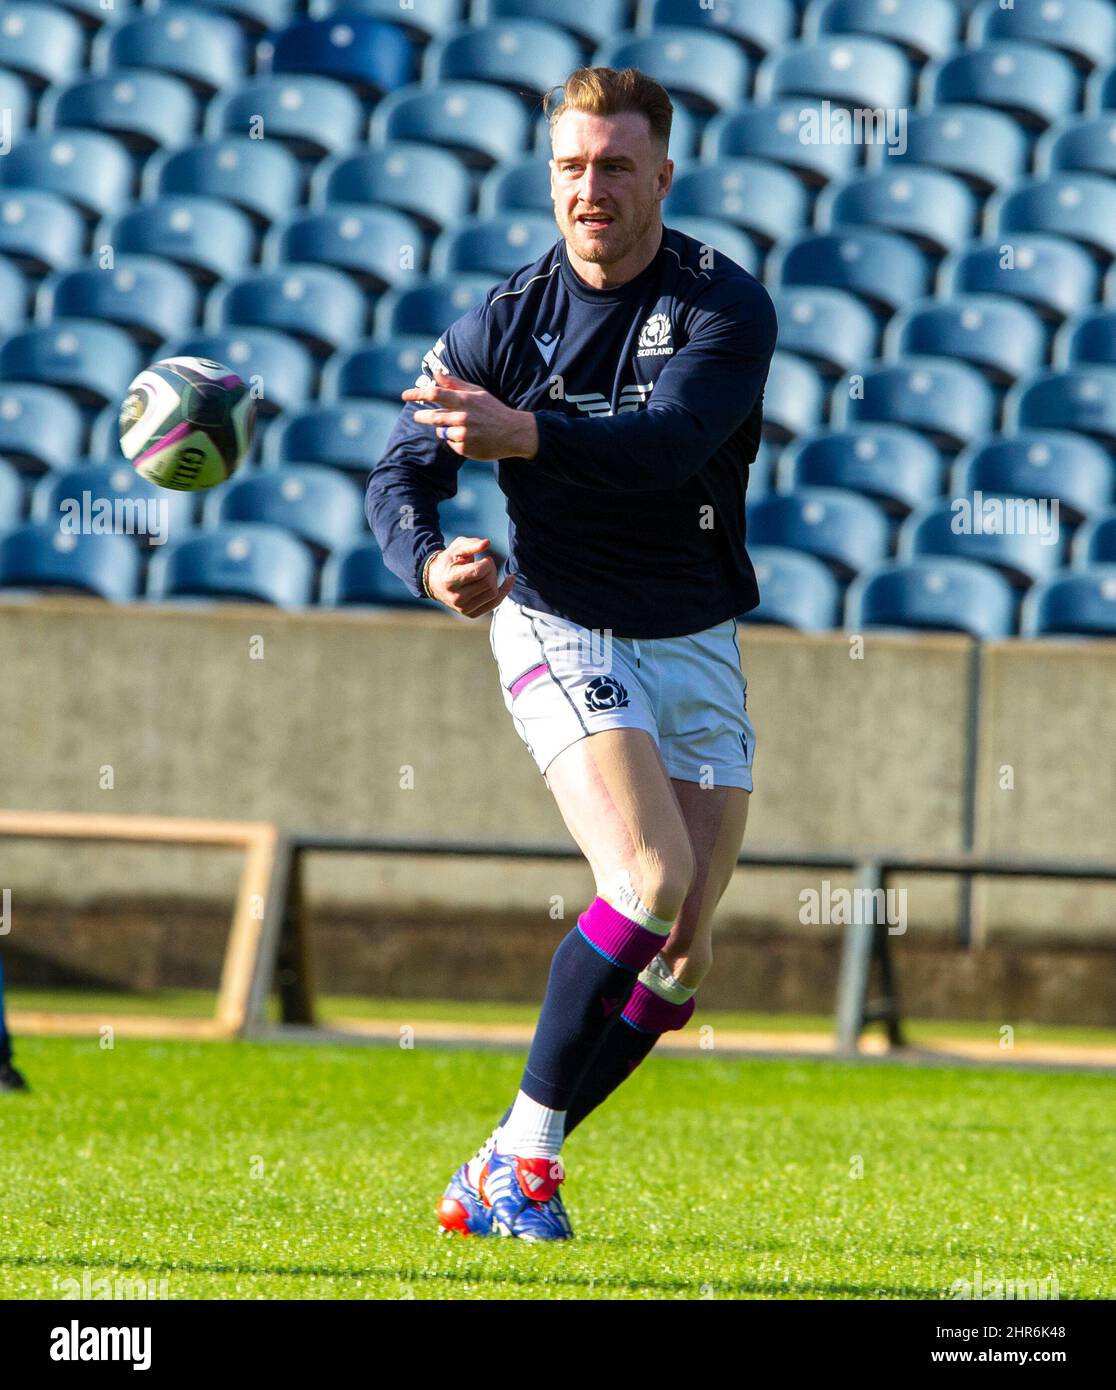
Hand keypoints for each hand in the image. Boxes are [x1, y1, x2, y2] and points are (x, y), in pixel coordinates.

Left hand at [404, 367, 537, 460]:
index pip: (435, 394)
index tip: (405, 396)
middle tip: (418, 416)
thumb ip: (454, 384)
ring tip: (454, 426)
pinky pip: (450, 444)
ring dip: (441, 429)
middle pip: (432, 417)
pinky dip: (453, 440)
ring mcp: (464, 434)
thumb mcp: (477, 393)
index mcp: (465, 400)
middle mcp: (463, 417)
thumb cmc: (493, 410)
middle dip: (421, 416)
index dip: (417, 394)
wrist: (513, 433)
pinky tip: (467, 438)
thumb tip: (435, 373)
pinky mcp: (465, 448)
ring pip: (440, 432)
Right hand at [425, 535, 514, 618]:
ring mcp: (464, 608)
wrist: (434, 581)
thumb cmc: (448, 561)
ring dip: (495, 579)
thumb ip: (471, 544)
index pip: (479, 571)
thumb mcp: (456, 548)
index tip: (485, 558)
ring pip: (493, 593)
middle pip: (488, 583)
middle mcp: (456, 597)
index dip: (488, 562)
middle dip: (492, 570)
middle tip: (486, 564)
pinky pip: (495, 603)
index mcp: (451, 580)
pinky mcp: (471, 614)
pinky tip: (508, 580)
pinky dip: (504, 591)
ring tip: (487, 573)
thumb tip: (487, 543)